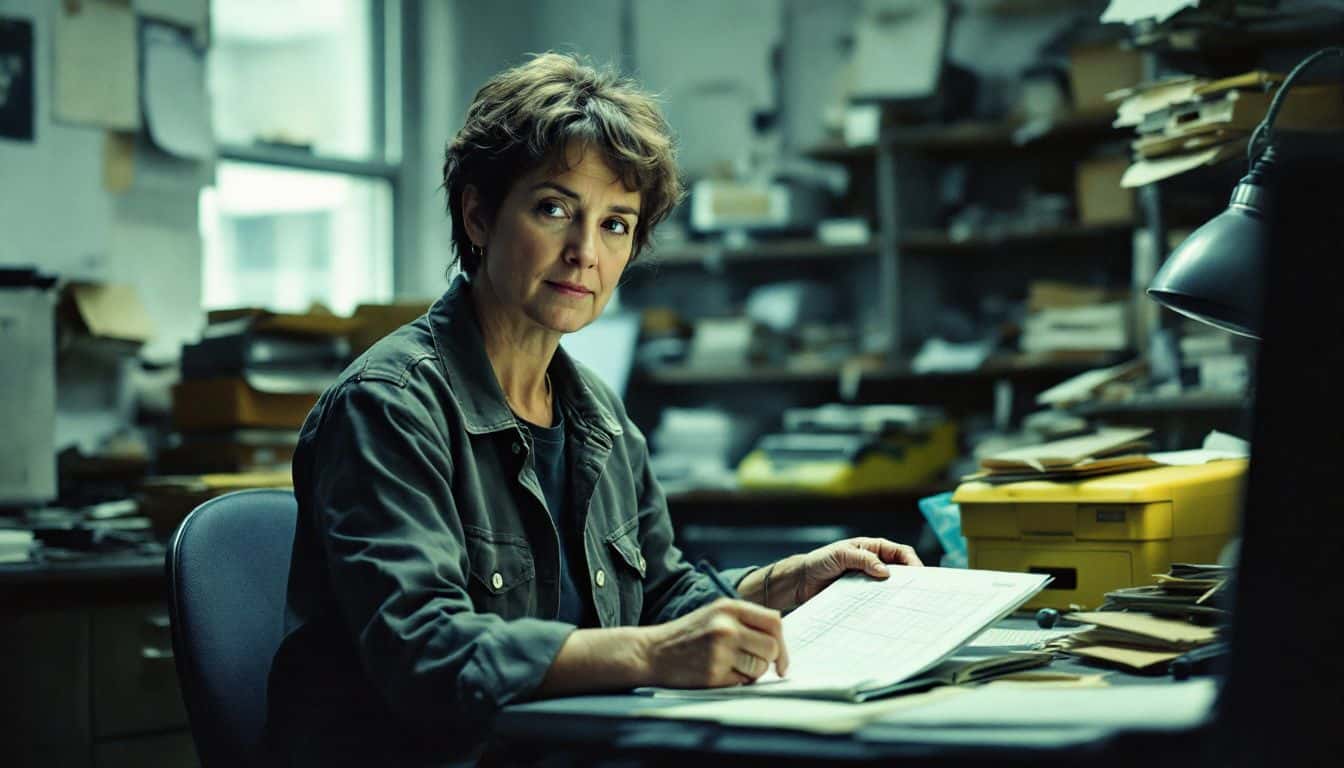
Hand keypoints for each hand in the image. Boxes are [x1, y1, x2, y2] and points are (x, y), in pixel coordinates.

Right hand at [639, 598, 787, 687]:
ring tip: (730, 667)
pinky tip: (717, 674)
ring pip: (759, 668)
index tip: (780, 659)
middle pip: (771, 647)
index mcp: (729, 607)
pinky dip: (735, 682)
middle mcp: (726, 626)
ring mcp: (720, 650)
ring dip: (751, 673)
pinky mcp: (714, 672)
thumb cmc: (686, 636)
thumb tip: (779, 643)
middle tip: (752, 664)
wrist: (651, 652)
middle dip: (767, 661)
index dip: (782, 643)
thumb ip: (745, 622)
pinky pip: (742, 682)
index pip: (774, 622)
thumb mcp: (714, 615)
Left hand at [744, 537, 921, 611]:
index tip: (919, 575)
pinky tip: (888, 615)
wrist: (799, 582)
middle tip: (920, 594)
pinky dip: (884, 607)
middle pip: (900, 572)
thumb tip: (885, 571)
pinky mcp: (861, 597)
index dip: (912, 562)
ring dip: (898, 596)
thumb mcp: (841, 554)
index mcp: (872, 549)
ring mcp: (868, 582)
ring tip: (908, 607)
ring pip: (890, 589)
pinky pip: (877, 602)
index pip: (900, 553)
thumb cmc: (819, 561)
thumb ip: (863, 559)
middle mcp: (874, 565)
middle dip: (911, 582)